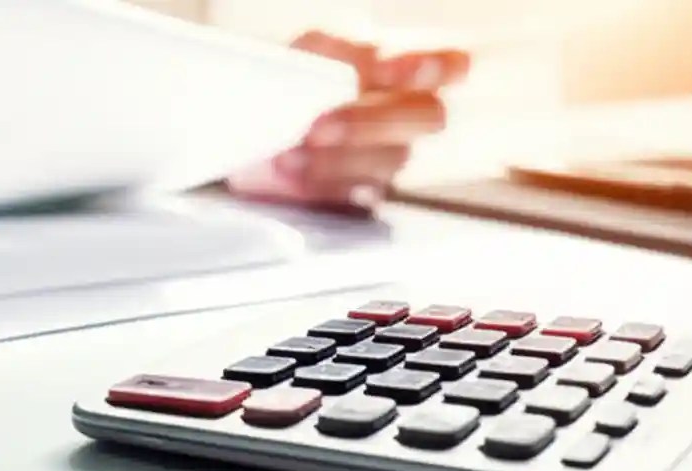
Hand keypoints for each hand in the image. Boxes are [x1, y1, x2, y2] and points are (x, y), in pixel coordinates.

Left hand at [226, 31, 468, 212]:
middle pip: (426, 117)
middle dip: (370, 122)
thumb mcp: (304, 58)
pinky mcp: (363, 197)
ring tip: (288, 154)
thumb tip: (368, 62)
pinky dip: (322, 184)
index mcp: (396, 76)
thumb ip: (339, 54)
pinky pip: (359, 195)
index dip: (434, 68)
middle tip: (319, 127)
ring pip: (388, 160)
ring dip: (335, 158)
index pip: (447, 67)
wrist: (243, 142)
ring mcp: (386, 159)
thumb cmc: (284, 92)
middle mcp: (402, 118)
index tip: (388, 72)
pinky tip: (294, 174)